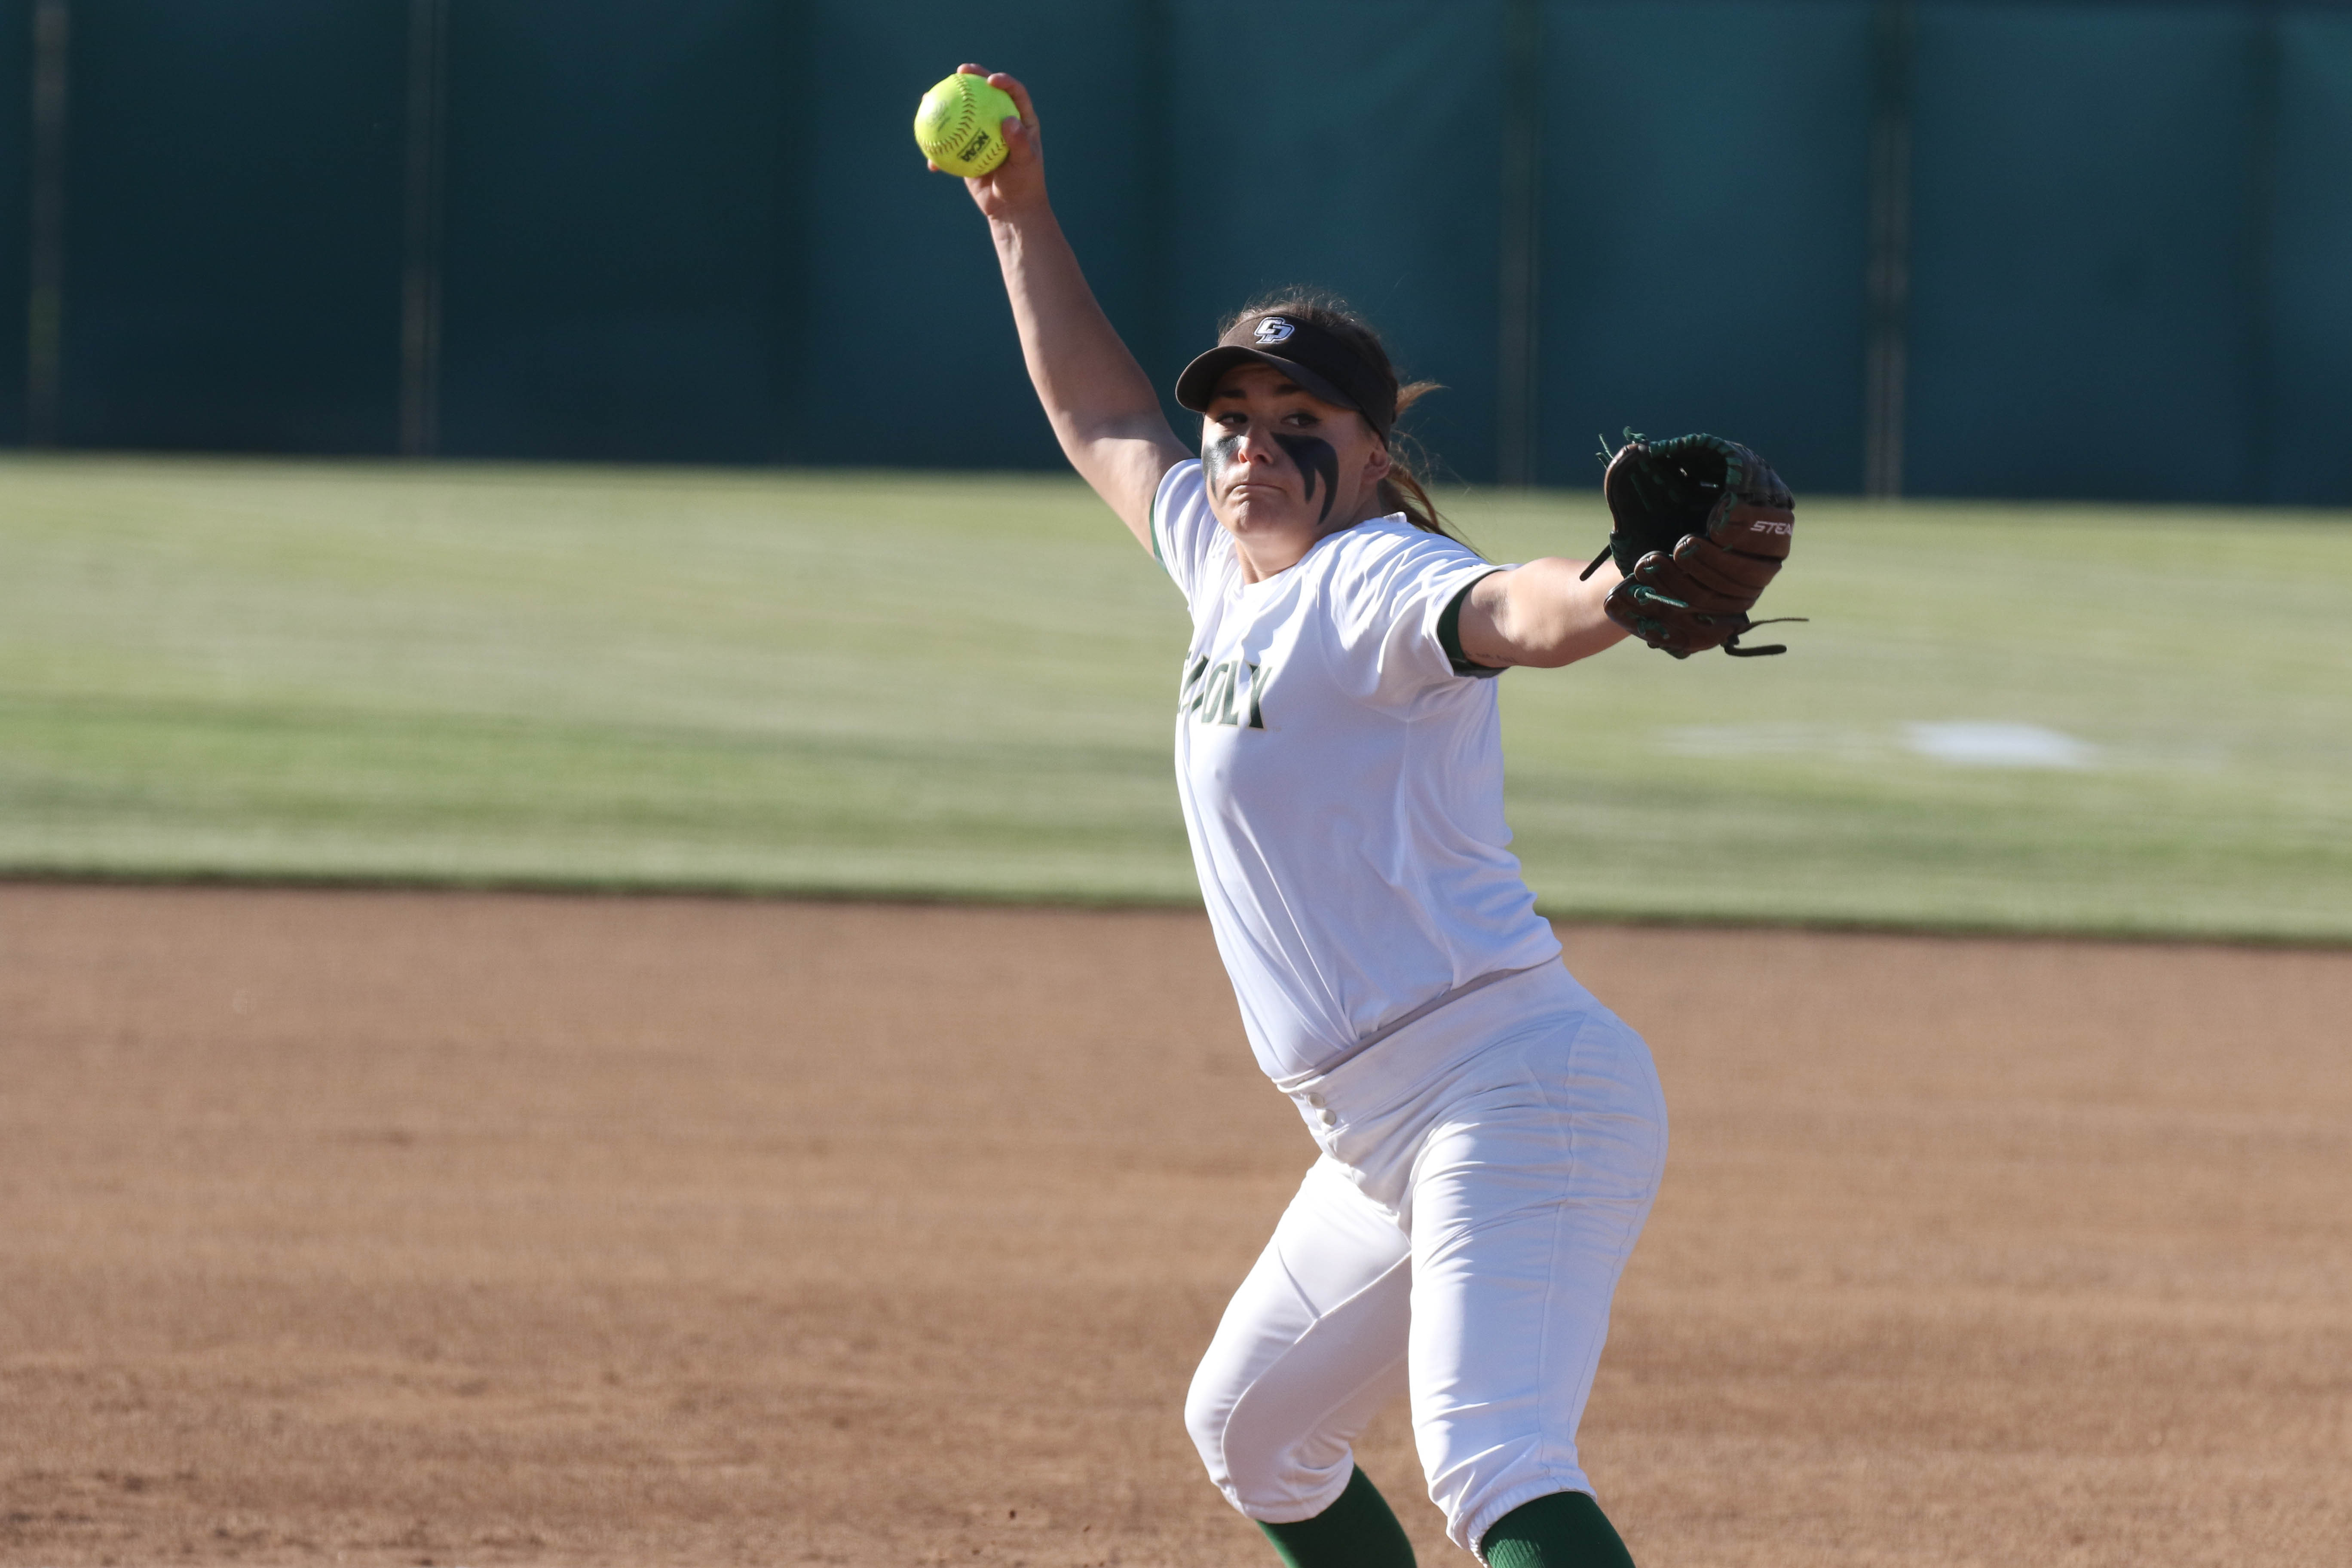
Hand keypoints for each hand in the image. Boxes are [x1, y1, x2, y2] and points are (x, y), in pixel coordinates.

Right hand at [929, 65, 1045, 220]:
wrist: (1010, 207)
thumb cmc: (1023, 184)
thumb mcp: (1025, 164)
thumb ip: (1019, 142)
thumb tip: (1008, 121)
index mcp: (1019, 119)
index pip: (1014, 93)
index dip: (1003, 81)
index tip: (990, 80)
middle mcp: (1000, 121)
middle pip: (985, 93)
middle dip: (973, 78)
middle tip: (960, 72)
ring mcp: (982, 133)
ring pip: (963, 113)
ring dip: (946, 102)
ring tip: (929, 96)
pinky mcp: (968, 148)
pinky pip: (950, 141)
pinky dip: (938, 142)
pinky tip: (925, 143)